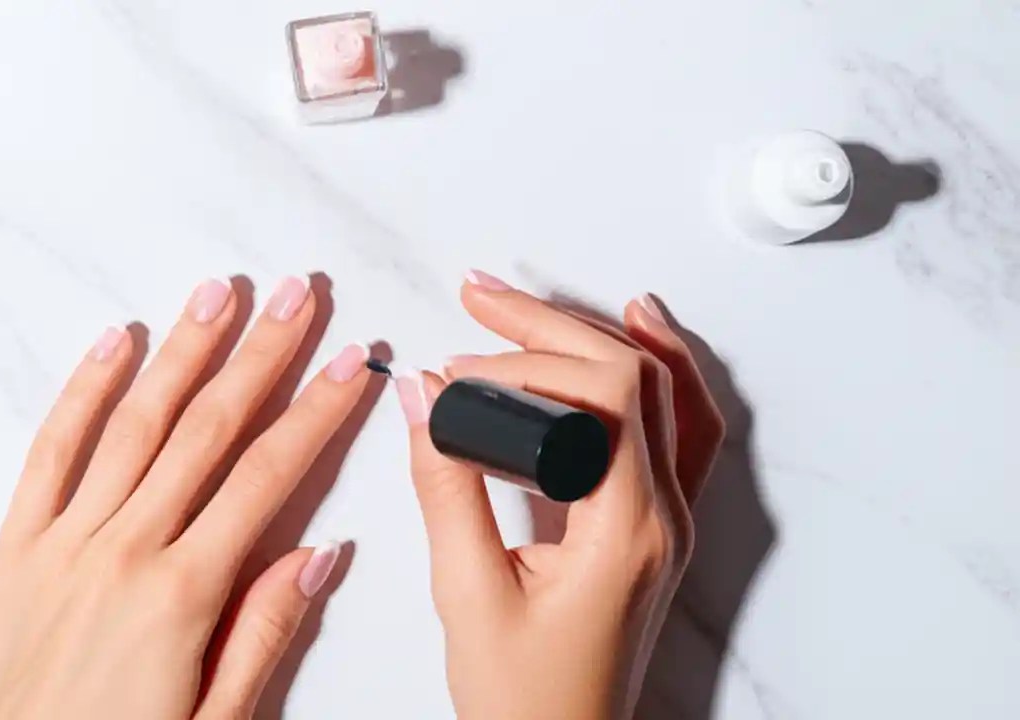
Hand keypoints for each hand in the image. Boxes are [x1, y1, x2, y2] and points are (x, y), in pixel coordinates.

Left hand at [0, 276, 368, 719]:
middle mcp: (123, 550)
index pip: (267, 477)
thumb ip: (263, 631)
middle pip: (208, 429)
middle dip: (262, 355)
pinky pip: (50, 451)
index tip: (349, 365)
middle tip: (299, 297)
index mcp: (182, 593)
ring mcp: (63, 541)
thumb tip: (318, 554)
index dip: (315, 413)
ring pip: (135, 423)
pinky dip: (84, 389)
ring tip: (220, 295)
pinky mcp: (13, 547)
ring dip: (184, 351)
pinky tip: (115, 342)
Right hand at [397, 270, 724, 719]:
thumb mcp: (468, 592)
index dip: (531, 360)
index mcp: (628, 529)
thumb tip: (423, 398)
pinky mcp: (652, 528)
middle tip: (482, 298)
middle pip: (636, 377)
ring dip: (600, 338)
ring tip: (540, 305)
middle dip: (554, 327)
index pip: (605, 395)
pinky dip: (654, 377)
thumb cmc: (525, 699)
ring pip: (663, 394)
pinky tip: (631, 343)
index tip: (460, 366)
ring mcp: (670, 522)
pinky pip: (676, 431)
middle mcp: (665, 516)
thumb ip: (446, 487)